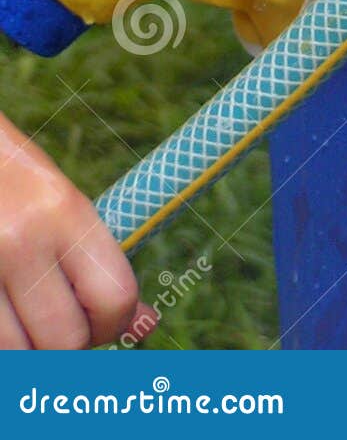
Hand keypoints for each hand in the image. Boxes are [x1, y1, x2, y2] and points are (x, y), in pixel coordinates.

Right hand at [0, 109, 156, 348]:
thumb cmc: (12, 178)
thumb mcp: (60, 201)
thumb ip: (97, 260)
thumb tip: (146, 324)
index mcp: (64, 210)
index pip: (115, 297)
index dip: (114, 325)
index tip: (102, 323)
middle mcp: (22, 240)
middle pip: (66, 341)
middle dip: (69, 346)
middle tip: (59, 327)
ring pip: (19, 355)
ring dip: (28, 353)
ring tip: (27, 323)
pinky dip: (3, 345)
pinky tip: (4, 318)